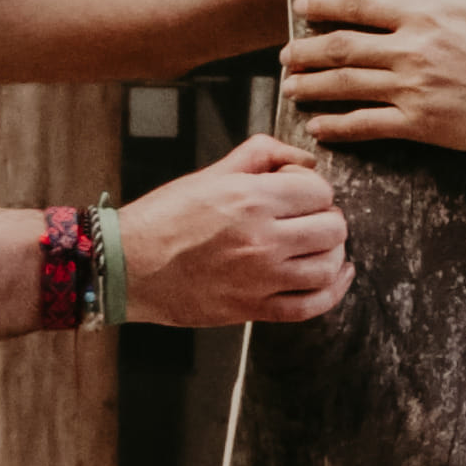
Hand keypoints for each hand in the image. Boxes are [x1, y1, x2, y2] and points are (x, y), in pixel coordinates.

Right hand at [116, 129, 349, 329]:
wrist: (127, 266)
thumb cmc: (165, 217)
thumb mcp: (211, 173)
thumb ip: (261, 155)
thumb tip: (303, 157)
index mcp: (252, 199)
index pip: (319, 190)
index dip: (314, 188)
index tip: (299, 193)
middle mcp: (262, 240)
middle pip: (333, 228)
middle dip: (328, 219)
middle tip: (311, 218)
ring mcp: (260, 279)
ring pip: (328, 267)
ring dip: (333, 253)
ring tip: (320, 245)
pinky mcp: (252, 310)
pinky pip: (311, 306)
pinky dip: (333, 291)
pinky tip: (338, 276)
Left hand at [279, 0, 465, 159]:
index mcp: (426, 12)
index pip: (359, 4)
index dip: (324, 4)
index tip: (300, 5)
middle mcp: (411, 50)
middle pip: (340, 48)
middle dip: (306, 50)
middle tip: (284, 54)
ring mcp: (413, 89)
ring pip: (346, 86)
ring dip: (312, 86)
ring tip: (289, 86)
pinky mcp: (422, 124)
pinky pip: (368, 124)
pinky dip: (338, 126)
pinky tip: (318, 126)